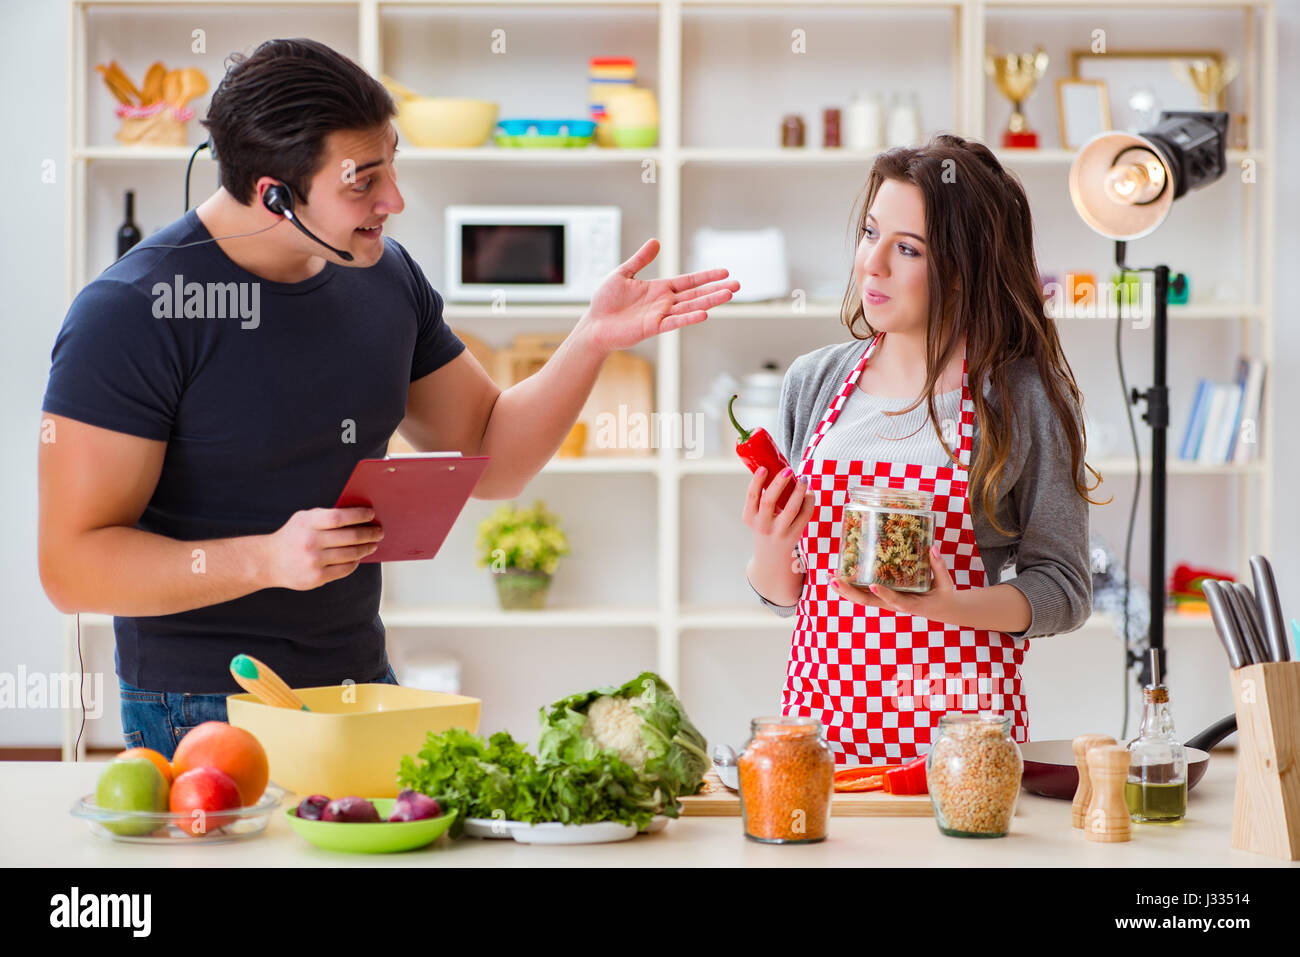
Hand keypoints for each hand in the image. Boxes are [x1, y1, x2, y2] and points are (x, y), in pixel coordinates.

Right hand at [261, 507, 383, 589]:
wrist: (269, 562)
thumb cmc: (294, 535)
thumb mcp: (304, 519)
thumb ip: (326, 516)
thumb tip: (360, 515)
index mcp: (307, 523)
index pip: (339, 517)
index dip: (358, 515)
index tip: (371, 514)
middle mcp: (310, 542)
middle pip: (349, 537)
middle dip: (369, 534)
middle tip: (380, 531)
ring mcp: (313, 561)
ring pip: (350, 554)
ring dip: (366, 548)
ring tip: (373, 544)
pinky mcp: (316, 577)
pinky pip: (345, 569)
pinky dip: (355, 561)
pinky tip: (358, 556)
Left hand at [579, 239, 739, 354]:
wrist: (594, 325)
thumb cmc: (605, 302)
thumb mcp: (622, 274)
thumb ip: (640, 260)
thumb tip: (656, 242)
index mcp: (659, 289)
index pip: (688, 281)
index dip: (706, 276)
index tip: (725, 272)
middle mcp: (664, 303)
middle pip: (696, 294)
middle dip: (716, 289)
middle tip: (737, 285)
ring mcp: (660, 315)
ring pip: (690, 307)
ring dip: (710, 301)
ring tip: (729, 295)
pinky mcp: (653, 327)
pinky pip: (674, 322)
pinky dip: (689, 318)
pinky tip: (705, 313)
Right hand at [742, 466, 814, 564]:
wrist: (770, 558)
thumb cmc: (765, 527)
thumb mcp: (757, 516)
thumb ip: (763, 497)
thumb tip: (777, 469)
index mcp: (750, 517)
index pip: (752, 496)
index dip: (757, 481)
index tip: (763, 468)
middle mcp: (762, 525)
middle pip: (769, 501)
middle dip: (778, 484)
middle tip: (788, 470)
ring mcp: (778, 532)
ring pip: (791, 509)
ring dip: (798, 492)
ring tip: (803, 479)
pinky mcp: (794, 536)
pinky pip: (804, 516)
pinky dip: (809, 501)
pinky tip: (809, 492)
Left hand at [832, 544, 962, 626]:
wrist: (942, 609)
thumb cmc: (943, 594)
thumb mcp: (945, 583)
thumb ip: (938, 566)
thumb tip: (932, 546)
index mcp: (912, 604)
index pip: (896, 601)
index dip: (885, 595)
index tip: (873, 586)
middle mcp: (894, 604)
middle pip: (869, 602)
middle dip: (850, 592)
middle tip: (835, 580)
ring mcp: (886, 601)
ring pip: (862, 599)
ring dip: (844, 589)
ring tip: (829, 577)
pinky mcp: (883, 597)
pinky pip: (863, 594)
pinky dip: (850, 586)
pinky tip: (837, 577)